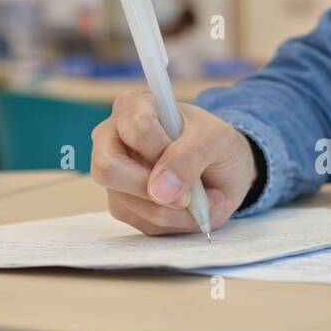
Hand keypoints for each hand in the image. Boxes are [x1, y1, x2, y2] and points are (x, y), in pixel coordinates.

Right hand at [90, 92, 257, 234]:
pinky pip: (141, 223)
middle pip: (108, 169)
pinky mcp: (122, 206)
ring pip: (129, 204)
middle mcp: (112, 140)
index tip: (191, 159)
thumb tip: (159, 190)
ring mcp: (114, 176)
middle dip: (151, 189)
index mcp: (133, 108)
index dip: (164, 150)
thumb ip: (189, 156)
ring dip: (175, 210)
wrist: (222, 172)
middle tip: (187, 196)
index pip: (136, 129)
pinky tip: (189, 209)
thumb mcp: (216, 140)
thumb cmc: (215, 144)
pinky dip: (174, 222)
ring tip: (202, 199)